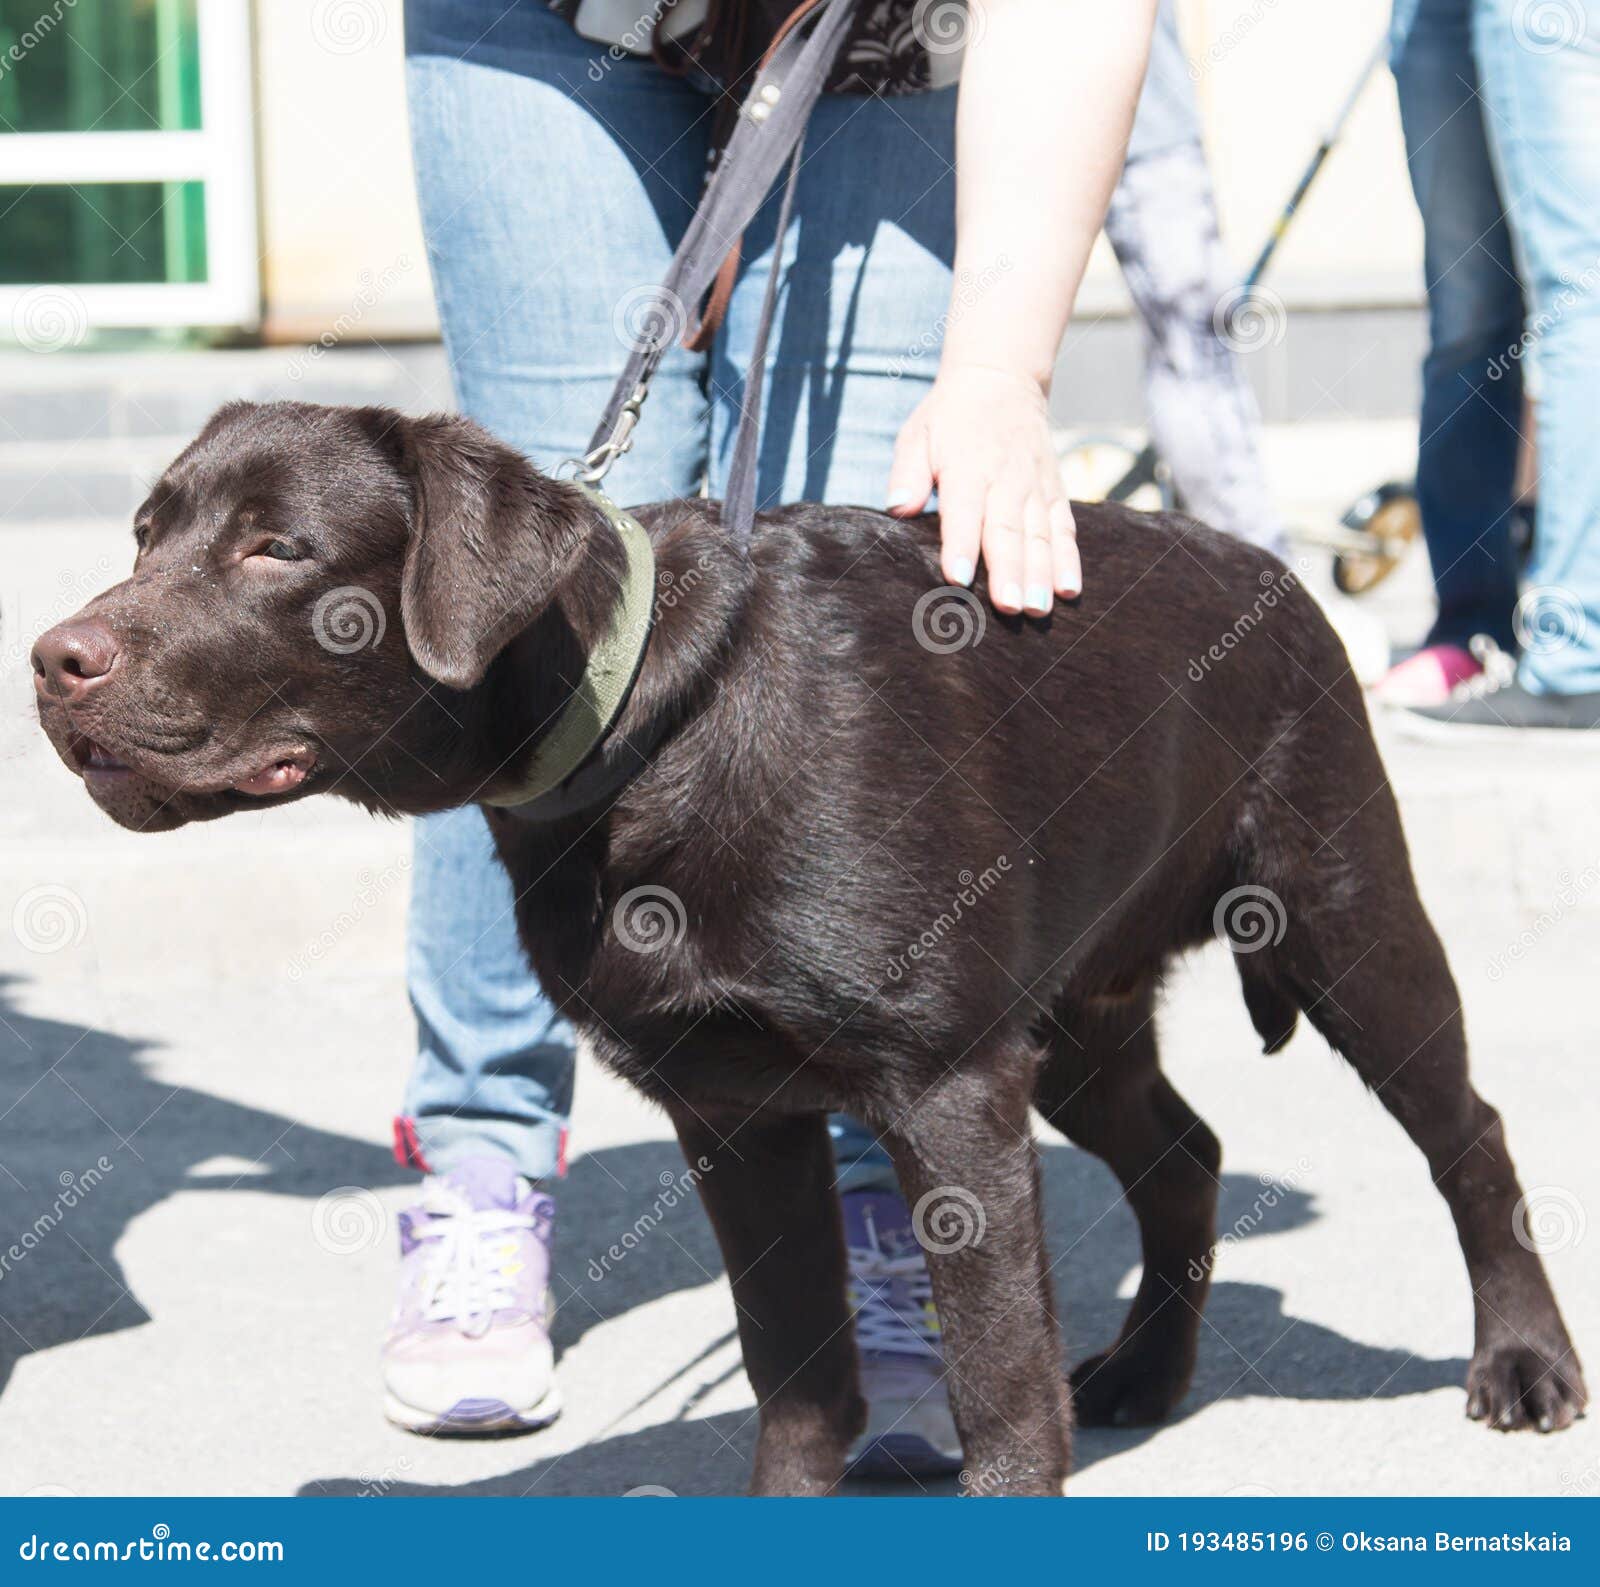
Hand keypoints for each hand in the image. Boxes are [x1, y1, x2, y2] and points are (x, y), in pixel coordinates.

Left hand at [886, 363, 1080, 614]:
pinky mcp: (1054, 490)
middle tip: (1010, 608)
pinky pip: (1065, 528)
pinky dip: (1069, 559)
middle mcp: (1005, 478)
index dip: (960, 545)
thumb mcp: (918, 435)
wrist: (1001, 378)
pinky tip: (1069, 590)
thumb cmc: (948, 417)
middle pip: (1007, 530)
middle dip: (1009, 571)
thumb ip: (907, 474)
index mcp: (967, 467)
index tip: (958, 578)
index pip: (963, 511)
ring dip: (1041, 573)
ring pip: (1040, 534)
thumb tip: (897, 507)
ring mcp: (1034, 486)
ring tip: (1039, 609)